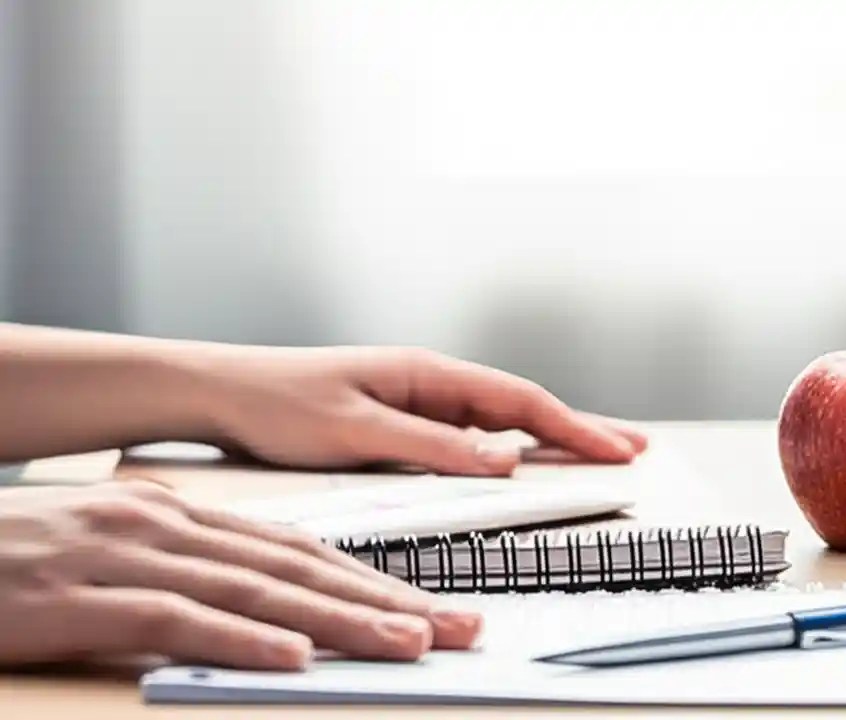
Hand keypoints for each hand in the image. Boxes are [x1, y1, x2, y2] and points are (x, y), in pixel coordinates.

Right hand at [0, 481, 481, 669]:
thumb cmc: (21, 560)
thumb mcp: (116, 551)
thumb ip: (186, 570)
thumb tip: (255, 608)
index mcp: (184, 517)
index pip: (300, 550)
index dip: (372, 579)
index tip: (433, 607)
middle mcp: (171, 528)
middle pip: (300, 568)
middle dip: (386, 599)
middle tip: (456, 628)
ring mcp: (128, 559)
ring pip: (258, 591)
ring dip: (339, 621)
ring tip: (406, 643)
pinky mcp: (85, 598)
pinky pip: (178, 621)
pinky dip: (241, 641)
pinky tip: (291, 660)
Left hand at [197, 345, 646, 474]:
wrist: (224, 392)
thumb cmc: (281, 403)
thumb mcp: (357, 432)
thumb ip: (433, 447)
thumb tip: (506, 462)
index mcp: (428, 373)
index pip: (519, 401)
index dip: (573, 428)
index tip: (617, 449)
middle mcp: (432, 383)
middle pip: (522, 407)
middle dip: (580, 428)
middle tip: (635, 446)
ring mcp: (421, 402)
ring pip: (501, 423)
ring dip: (551, 439)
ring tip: (599, 452)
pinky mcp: (405, 422)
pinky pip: (471, 437)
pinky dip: (510, 449)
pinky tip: (528, 461)